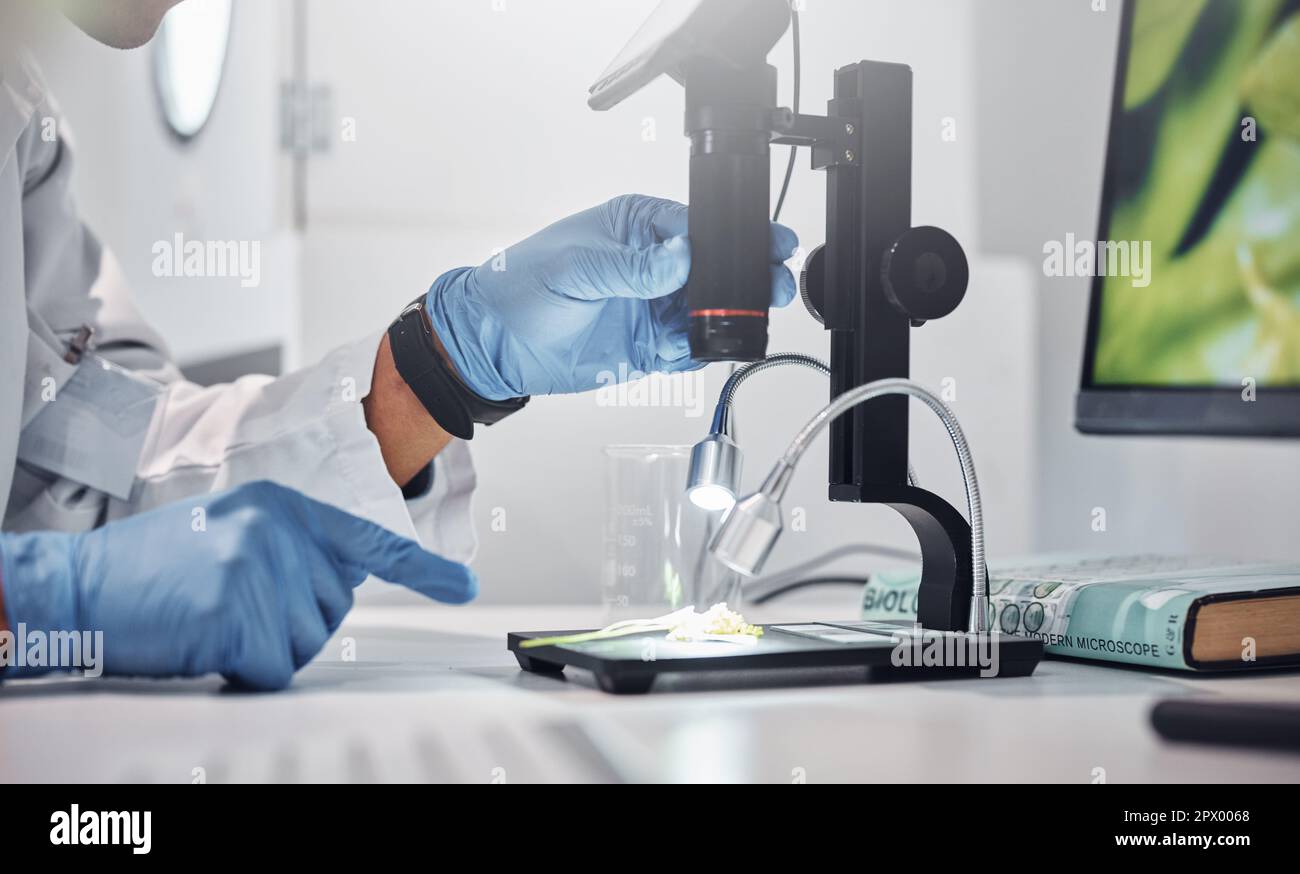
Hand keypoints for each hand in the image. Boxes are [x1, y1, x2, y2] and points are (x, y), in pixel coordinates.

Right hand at [0, 481, 476, 689]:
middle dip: (287, 620)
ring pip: (304, 643)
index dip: (423, 569)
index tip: (464, 588)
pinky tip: (204, 640)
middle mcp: (280, 532)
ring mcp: (260, 571)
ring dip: (262, 646)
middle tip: (226, 601)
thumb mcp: (234, 531)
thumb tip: (343, 576)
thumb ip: (293, 546)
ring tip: (210, 615)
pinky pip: (271, 669)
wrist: (79, 588)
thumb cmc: (155, 568)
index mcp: (283, 507)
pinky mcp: (237, 615)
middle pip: (331, 609)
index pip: (369, 540)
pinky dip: (240, 669)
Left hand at [425, 194, 798, 399]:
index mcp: (636, 226)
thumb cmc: (519, 289)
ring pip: (708, 312)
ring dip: (726, 319)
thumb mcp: (575, 269)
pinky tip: (695, 349)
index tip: (765, 244)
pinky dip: (698, 351)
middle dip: (745, 278)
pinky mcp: (650, 347)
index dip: (734, 236)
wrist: (491, 345)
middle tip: (771, 286)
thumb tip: (681, 257)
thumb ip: (632, 267)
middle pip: (715, 269)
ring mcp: (653, 306)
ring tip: (738, 324)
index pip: (698, 226)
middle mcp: (652, 265)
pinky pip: (689, 348)